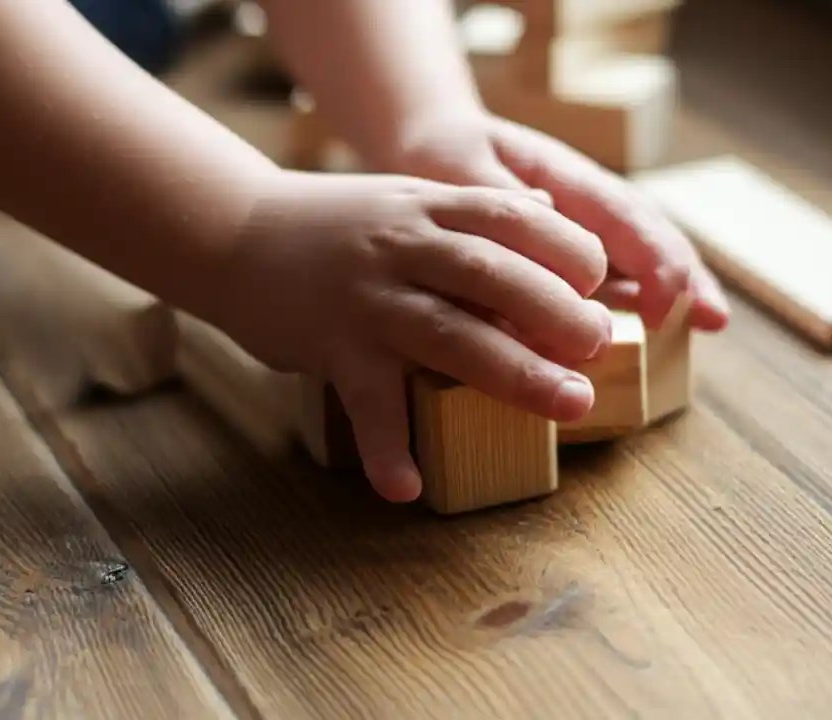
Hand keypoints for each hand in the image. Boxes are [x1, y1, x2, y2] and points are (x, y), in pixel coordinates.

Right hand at [203, 170, 611, 502]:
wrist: (232, 230)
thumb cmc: (333, 225)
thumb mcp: (404, 199)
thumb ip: (469, 214)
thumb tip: (549, 215)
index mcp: (428, 206)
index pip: (513, 215)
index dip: (566, 247)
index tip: (599, 282)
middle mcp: (402, 247)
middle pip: (492, 274)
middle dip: (556, 310)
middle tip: (599, 346)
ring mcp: (366, 299)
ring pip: (448, 334)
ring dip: (515, 373)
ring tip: (570, 405)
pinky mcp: (330, 346)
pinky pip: (365, 404)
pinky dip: (387, 448)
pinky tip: (407, 487)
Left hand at [381, 113, 729, 331]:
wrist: (431, 145)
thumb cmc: (442, 159)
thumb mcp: (458, 173)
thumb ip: (495, 200)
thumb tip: (544, 217)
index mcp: (559, 172)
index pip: (619, 211)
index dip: (650, 254)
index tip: (662, 299)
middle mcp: (584, 196)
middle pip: (648, 229)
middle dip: (685, 271)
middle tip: (714, 317)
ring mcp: (583, 221)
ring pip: (642, 249)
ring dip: (679, 285)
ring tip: (713, 321)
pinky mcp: (571, 248)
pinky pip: (617, 269)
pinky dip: (644, 295)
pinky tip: (665, 324)